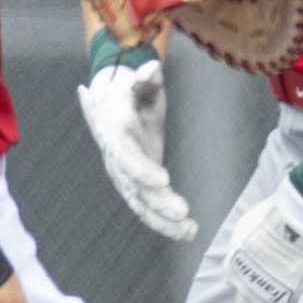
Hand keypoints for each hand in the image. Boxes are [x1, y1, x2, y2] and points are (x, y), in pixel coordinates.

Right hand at [78, 57, 196, 241]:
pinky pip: (149, 209)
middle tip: (183, 212)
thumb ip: (145, 76)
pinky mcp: (138, 185)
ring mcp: (126, 176)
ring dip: (164, 222)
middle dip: (159, 202)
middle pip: (135, 187)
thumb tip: (152, 68)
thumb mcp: (136, 78)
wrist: (112, 101)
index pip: (125, 156)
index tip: (163, 181)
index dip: (141, 170)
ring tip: (190, 231)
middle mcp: (116, 160)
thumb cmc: (128, 89)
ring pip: (142, 205)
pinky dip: (166, 224)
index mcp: (113, 133)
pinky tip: (188, 233)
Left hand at [225, 179, 302, 302]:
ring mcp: (268, 302)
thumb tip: (245, 249)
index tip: (257, 280)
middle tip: (269, 297)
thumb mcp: (245, 228)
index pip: (233, 285)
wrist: (298, 224)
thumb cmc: (271, 219)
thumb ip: (241, 246)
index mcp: (232, 270)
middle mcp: (246, 290)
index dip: (246, 283)